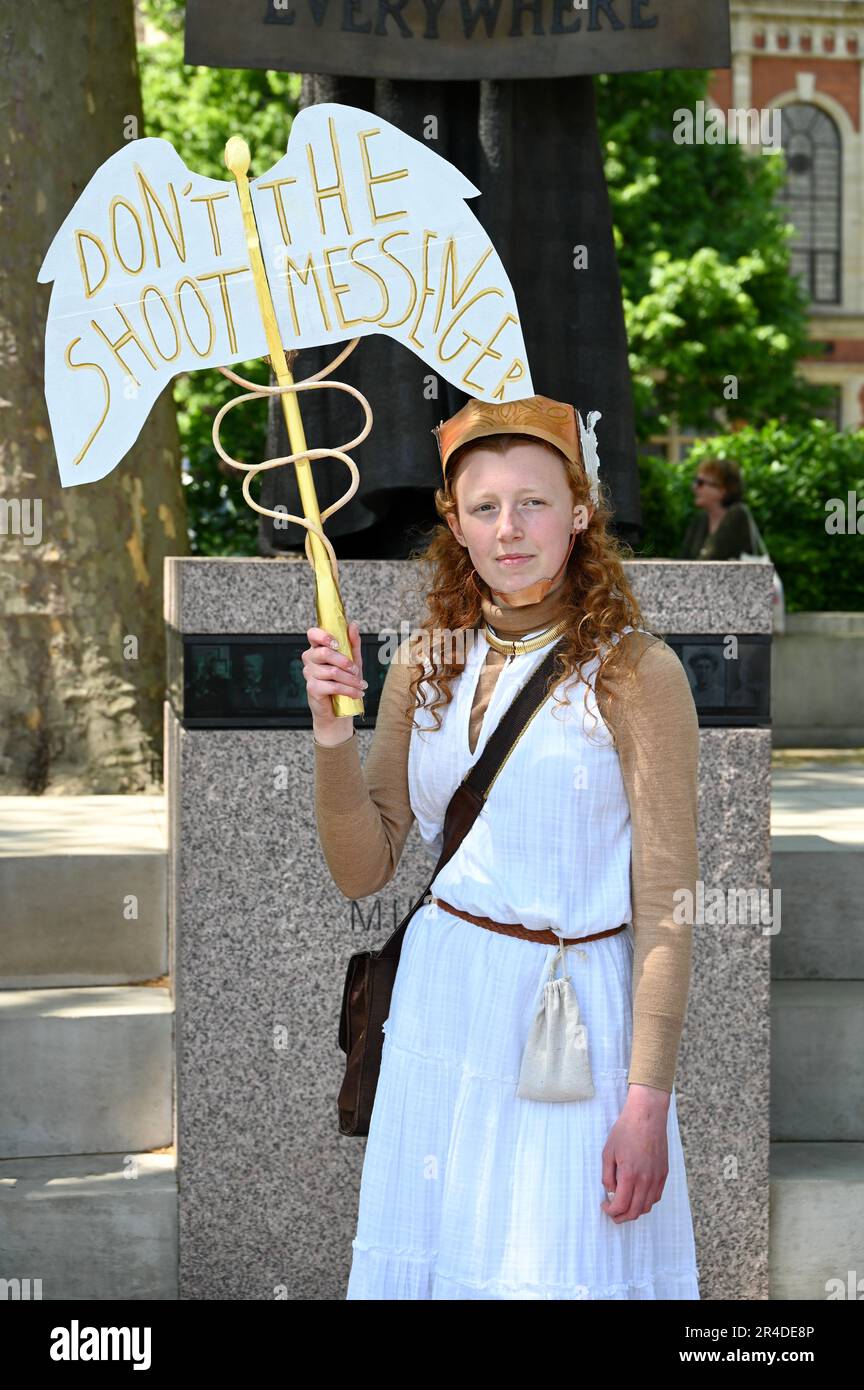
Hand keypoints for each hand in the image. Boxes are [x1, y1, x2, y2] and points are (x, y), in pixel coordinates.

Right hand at [302, 622, 365, 741]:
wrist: (337, 710)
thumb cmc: (344, 681)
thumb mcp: (352, 660)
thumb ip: (352, 642)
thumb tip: (353, 624)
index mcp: (317, 648)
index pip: (312, 634)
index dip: (323, 636)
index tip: (337, 643)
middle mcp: (310, 659)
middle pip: (324, 653)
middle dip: (345, 661)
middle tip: (356, 670)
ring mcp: (309, 674)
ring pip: (332, 671)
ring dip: (351, 679)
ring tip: (362, 685)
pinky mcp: (312, 688)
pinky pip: (333, 686)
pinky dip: (349, 690)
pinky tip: (357, 693)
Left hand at [600, 1085, 669, 1222]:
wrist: (647, 1115)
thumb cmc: (625, 1130)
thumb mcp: (608, 1151)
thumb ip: (608, 1175)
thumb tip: (610, 1191)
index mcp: (630, 1174)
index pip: (621, 1205)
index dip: (611, 1211)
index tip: (605, 1206)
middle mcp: (646, 1179)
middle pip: (635, 1211)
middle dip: (622, 1217)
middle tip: (613, 1213)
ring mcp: (657, 1177)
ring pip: (647, 1206)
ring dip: (635, 1211)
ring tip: (624, 1205)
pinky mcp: (664, 1173)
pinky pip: (656, 1196)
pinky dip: (646, 1201)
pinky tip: (637, 1195)